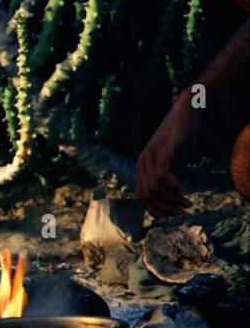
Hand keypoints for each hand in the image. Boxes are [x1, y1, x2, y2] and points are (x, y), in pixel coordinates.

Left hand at [136, 92, 201, 218]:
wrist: (186, 111)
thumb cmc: (182, 136)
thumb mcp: (174, 160)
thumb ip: (169, 175)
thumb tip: (171, 194)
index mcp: (142, 167)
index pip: (140, 197)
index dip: (154, 210)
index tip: (171, 217)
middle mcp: (142, 163)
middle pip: (146, 196)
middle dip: (165, 209)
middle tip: (183, 213)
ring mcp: (150, 156)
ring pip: (154, 188)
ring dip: (171, 200)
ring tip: (187, 204)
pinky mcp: (161, 150)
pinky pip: (162, 176)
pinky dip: (173, 187)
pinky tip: (184, 190)